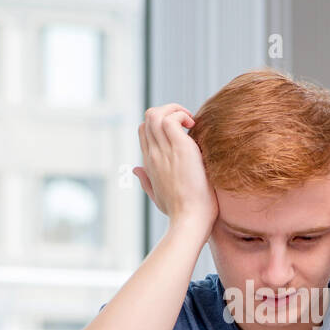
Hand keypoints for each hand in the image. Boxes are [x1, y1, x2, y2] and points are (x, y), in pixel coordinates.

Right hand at [132, 104, 216, 235]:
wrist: (189, 220)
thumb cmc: (179, 212)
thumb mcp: (157, 195)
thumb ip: (146, 181)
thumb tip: (135, 170)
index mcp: (149, 163)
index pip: (144, 131)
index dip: (160, 124)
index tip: (180, 131)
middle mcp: (153, 154)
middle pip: (148, 118)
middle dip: (168, 111)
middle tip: (187, 123)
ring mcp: (163, 150)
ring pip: (155, 114)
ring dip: (174, 110)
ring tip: (190, 122)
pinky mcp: (179, 148)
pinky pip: (171, 119)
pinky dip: (181, 115)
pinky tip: (193, 126)